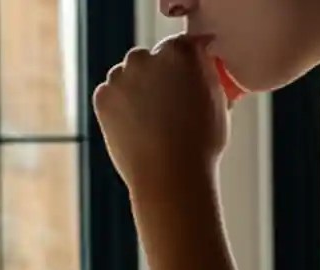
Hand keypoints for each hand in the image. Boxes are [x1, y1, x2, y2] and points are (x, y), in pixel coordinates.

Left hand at [92, 33, 229, 197]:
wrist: (170, 174)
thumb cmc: (200, 144)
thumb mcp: (216, 101)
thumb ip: (203, 76)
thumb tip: (197, 70)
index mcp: (181, 53)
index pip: (181, 45)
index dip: (183, 62)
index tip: (184, 75)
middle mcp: (149, 58)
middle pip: (149, 57)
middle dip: (154, 73)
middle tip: (163, 101)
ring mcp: (122, 76)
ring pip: (124, 74)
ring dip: (132, 86)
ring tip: (146, 117)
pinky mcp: (103, 97)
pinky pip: (108, 93)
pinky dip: (115, 104)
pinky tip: (131, 125)